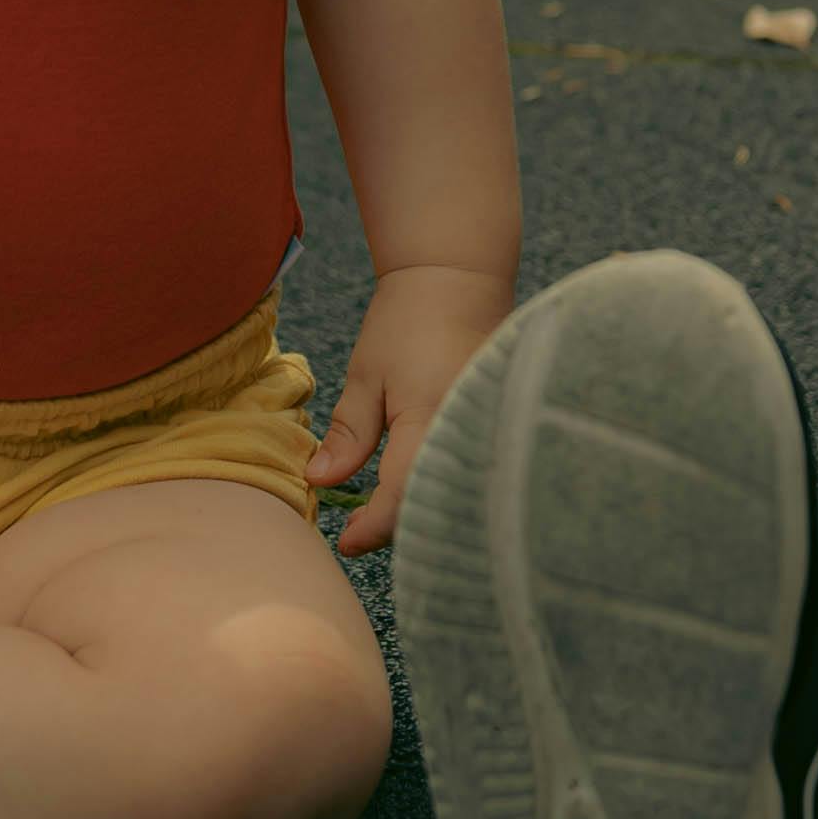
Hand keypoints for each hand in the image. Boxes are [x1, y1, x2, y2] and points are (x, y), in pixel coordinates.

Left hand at [310, 262, 512, 557]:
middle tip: (359, 529)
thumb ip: (349, 433)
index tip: (344, 541)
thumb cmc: (409, 320)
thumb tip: (318, 482)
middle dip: (397, 529)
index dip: (370, 529)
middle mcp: (469, 431)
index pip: (401, 498)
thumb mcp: (367, 375)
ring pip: (456, 495)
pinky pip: (471, 473)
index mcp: (431, 419)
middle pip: (434, 507)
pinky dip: (442, 489)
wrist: (461, 277)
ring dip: (421, 511)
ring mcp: (490, 429)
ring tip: (382, 513)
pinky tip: (418, 489)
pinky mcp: (499, 425)